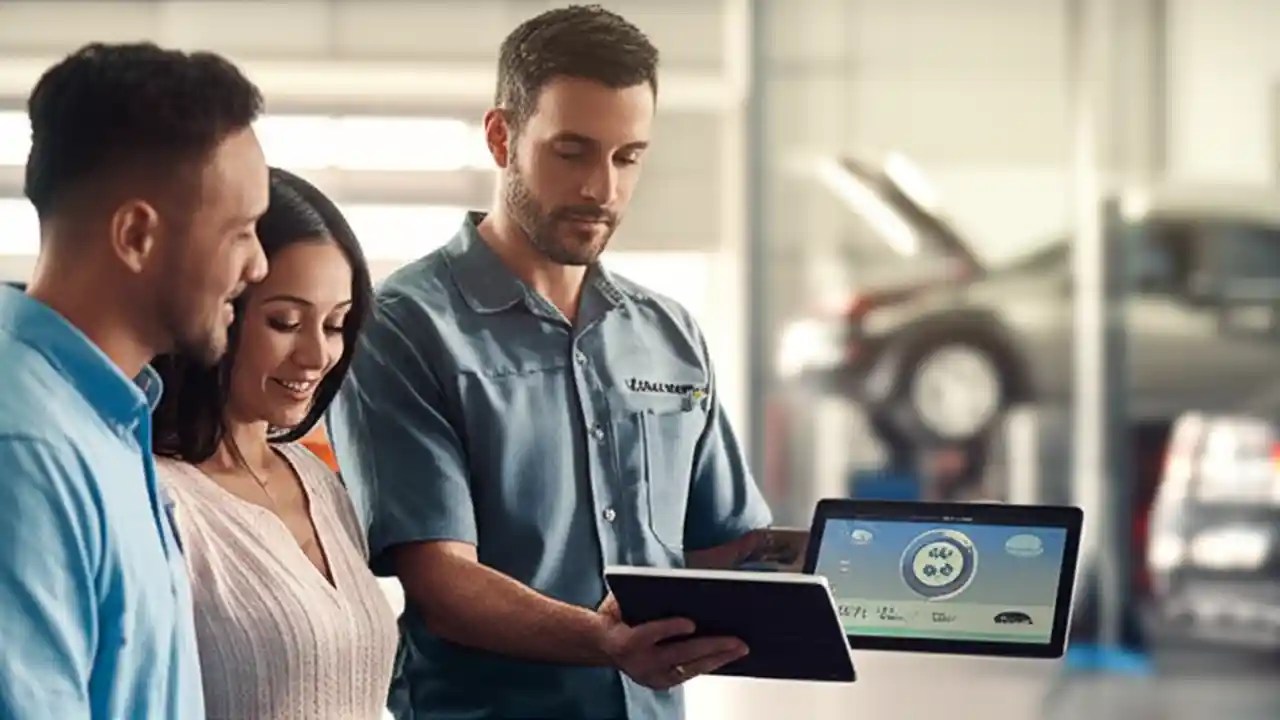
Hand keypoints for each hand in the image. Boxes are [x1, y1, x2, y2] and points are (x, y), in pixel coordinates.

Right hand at [595, 594, 748, 689]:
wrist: (601, 643)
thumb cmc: (615, 615)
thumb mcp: (616, 599)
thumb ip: (634, 593)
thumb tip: (663, 584)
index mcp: (626, 640)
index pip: (649, 634)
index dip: (669, 628)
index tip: (691, 623)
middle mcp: (639, 663)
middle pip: (679, 654)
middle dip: (710, 646)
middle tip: (736, 640)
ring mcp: (650, 676)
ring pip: (689, 668)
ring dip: (717, 658)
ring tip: (739, 648)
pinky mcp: (660, 683)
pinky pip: (689, 674)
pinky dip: (708, 664)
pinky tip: (726, 655)